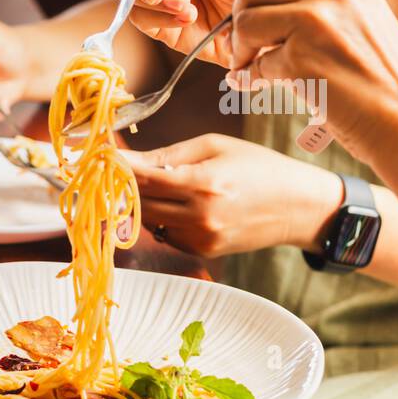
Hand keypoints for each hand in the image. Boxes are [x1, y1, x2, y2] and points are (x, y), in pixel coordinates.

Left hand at [121, 133, 341, 257]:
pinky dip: (160, 219)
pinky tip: (177, 205)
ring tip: (151, 184)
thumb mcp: (214, 147)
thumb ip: (167, 156)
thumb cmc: (257, 167)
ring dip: (140, 203)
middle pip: (138, 203)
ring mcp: (199, 238)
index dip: (117, 167)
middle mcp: (198, 216)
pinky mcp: (202, 251)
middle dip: (123, 186)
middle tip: (115, 170)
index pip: (143, 178)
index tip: (100, 157)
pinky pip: (164, 233)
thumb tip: (127, 159)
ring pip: (147, 221)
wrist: (297, 207)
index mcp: (203, 183)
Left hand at [228, 0, 397, 159]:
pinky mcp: (301, 59)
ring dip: (241, 49)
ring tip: (253, 64)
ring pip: (243, 22)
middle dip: (241, 14)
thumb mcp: (359, 12)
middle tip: (249, 38)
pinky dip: (250, 80)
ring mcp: (316, 22)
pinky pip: (251, 65)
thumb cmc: (378, 71)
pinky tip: (261, 85)